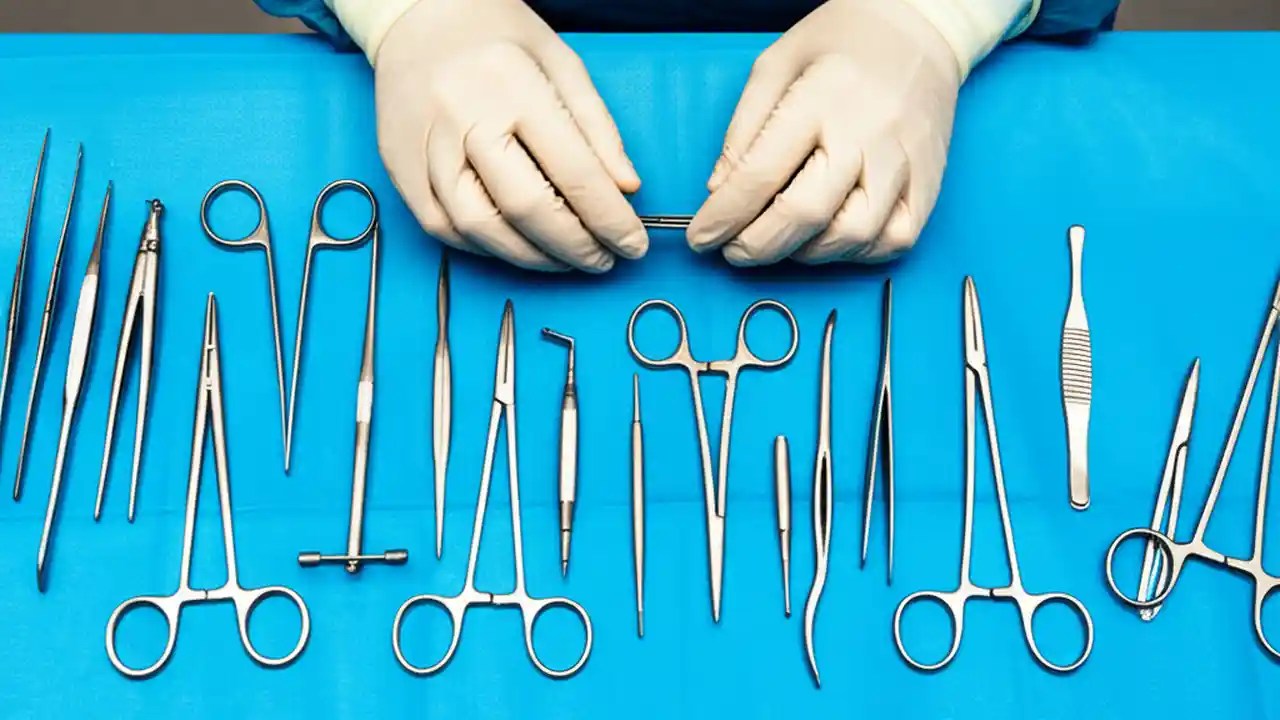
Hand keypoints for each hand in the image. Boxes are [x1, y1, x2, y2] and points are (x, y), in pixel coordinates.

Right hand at [374, 0, 646, 271]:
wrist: (415, 13)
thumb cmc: (494, 33)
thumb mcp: (562, 62)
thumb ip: (597, 128)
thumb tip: (625, 189)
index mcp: (510, 85)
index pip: (572, 172)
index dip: (609, 220)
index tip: (632, 245)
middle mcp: (462, 117)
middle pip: (525, 207)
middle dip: (573, 247)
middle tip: (602, 261)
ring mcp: (425, 145)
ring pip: (480, 227)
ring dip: (530, 257)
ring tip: (564, 259)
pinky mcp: (399, 167)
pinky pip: (443, 227)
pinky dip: (486, 247)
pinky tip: (516, 244)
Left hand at [687, 0, 962, 264]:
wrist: (920, 26)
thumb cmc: (843, 42)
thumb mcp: (774, 65)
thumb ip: (743, 130)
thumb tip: (720, 191)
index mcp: (821, 98)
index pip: (761, 175)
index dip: (724, 217)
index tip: (702, 238)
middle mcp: (867, 133)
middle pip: (805, 214)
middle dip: (758, 246)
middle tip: (734, 251)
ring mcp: (904, 161)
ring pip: (852, 236)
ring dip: (806, 253)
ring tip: (782, 240)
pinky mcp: (929, 181)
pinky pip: (894, 240)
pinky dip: (856, 252)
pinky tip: (831, 236)